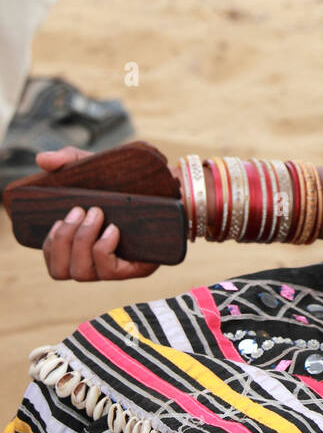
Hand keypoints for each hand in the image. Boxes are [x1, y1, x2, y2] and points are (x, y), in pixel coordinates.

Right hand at [36, 147, 159, 281]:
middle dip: (64, 239)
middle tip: (80, 210)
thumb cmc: (129, 184)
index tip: (56, 219)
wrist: (170, 189)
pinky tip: (113, 230)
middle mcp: (94, 264)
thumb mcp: (97, 168)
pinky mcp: (137, 269)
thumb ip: (69, 160)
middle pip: (61, 271)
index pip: (54, 265)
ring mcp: (114, 269)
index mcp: (81, 248)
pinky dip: (103, 248)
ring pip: (81, 273)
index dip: (49, 246)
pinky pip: (108, 271)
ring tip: (96, 214)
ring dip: (82, 241)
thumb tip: (42, 159)